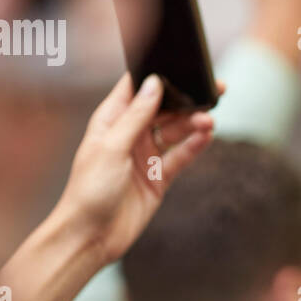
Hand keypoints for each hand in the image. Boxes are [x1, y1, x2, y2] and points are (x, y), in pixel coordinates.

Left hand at [56, 73, 213, 263]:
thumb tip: (154, 84)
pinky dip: (194, 146)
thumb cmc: (88, 191)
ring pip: (175, 132)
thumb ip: (136, 116)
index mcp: (110, 121)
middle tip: (212, 90)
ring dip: (193, 124)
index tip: (180, 63)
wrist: (91, 236)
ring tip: (208, 121)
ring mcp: (145, 156)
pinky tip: (207, 136)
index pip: (134, 89)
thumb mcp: (111, 147)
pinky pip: (180, 156)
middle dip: (186, 99)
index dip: (155, 75)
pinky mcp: (159, 178)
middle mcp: (129, 135)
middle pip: (163, 109)